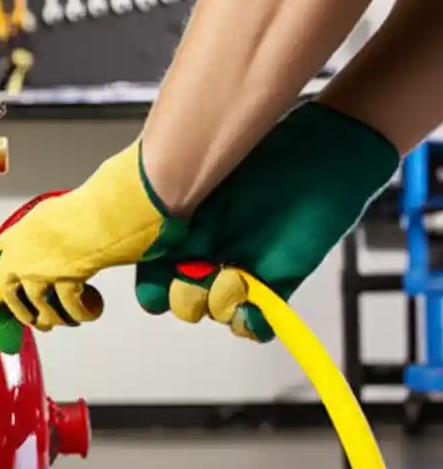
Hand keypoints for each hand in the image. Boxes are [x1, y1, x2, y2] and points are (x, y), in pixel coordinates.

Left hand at [0, 140, 186, 353]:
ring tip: (64, 321)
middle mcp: (22, 256)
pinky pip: (69, 308)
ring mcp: (40, 272)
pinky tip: (88, 312)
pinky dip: (81, 313)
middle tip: (33, 319)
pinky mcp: (62, 284)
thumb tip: (49, 242)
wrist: (101, 215)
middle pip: (10, 292)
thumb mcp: (51, 214)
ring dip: (52, 317)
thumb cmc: (82, 207)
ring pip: (39, 306)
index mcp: (17, 235)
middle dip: (21, 310)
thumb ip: (43, 231)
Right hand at [135, 102, 399, 341]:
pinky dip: (253, 322)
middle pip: (181, 301)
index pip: (152, 274)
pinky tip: (257, 305)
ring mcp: (243, 267)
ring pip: (215, 312)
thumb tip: (145, 237)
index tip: (160, 269)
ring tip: (236, 276)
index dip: (152, 283)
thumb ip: (177, 206)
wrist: (324, 145)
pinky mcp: (279, 279)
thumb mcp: (209, 174)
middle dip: (185, 297)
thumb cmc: (267, 148)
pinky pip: (256, 323)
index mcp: (184, 227)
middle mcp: (210, 251)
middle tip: (201, 272)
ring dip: (221, 304)